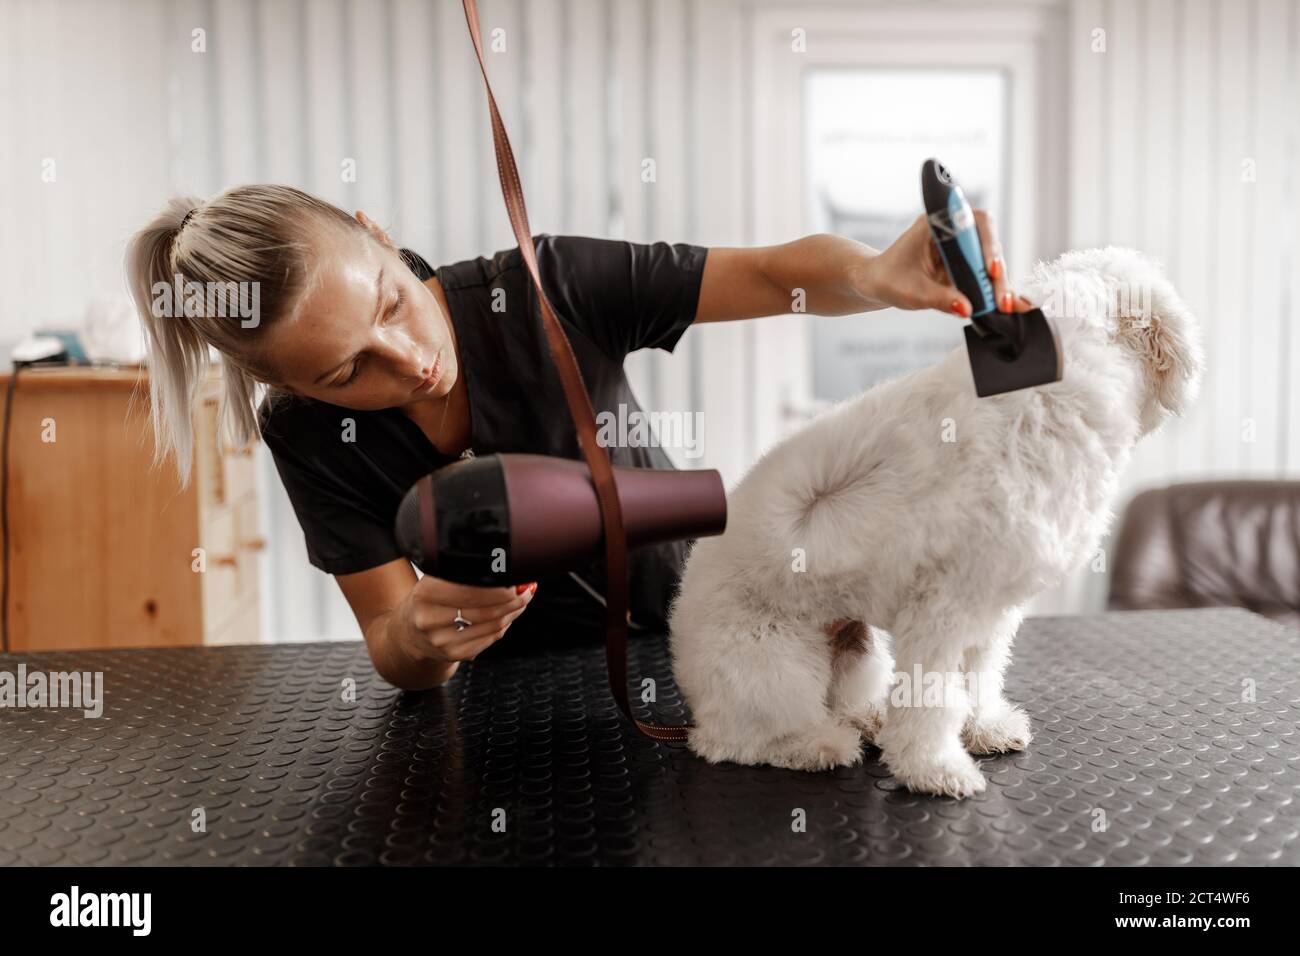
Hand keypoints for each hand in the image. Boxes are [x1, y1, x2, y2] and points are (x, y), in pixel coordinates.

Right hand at [395, 575, 537, 664]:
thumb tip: (509, 567)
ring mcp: (441, 641)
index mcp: (425, 593)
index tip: (517, 575)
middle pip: (487, 609)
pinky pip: (491, 638)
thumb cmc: (430, 599)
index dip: (501, 584)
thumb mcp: (437, 578)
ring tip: (521, 598)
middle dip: (514, 598)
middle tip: (527, 587)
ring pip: (493, 624)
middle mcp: (430, 619)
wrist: (409, 632)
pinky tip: (508, 614)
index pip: (473, 589)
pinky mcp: (453, 654)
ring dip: (513, 611)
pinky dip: (505, 624)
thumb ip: (467, 572)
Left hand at [856, 211, 1036, 317]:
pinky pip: (985, 275)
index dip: (988, 244)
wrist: (877, 282)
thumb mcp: (911, 292)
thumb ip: (939, 299)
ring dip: (1000, 284)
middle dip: (998, 274)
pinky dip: (995, 290)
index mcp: (938, 223)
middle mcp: (955, 230)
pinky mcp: (965, 265)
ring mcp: (962, 248)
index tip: (991, 269)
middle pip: (988, 244)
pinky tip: (1011, 305)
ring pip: (991, 261)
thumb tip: (966, 309)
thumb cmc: (889, 279)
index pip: (974, 222)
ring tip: (1007, 307)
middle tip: (1003, 300)